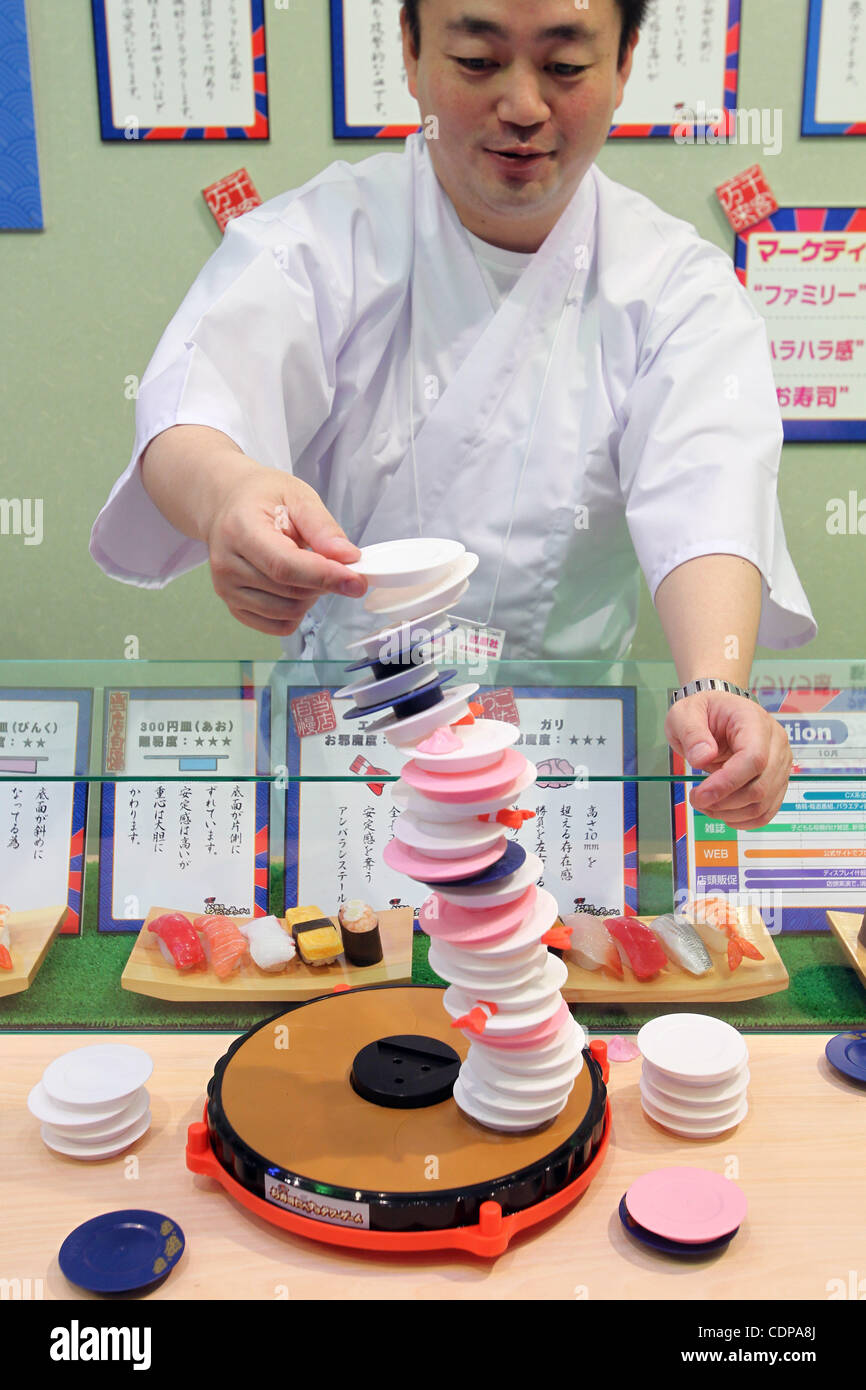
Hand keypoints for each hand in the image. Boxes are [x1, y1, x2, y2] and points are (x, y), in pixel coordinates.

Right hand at [205, 467, 365, 635]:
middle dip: (323, 582)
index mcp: (240, 530)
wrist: (228, 505)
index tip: (356, 581)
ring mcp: (227, 590)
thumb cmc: (262, 498)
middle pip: (290, 592)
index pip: (285, 566)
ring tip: (306, 567)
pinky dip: (297, 611)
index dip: (324, 576)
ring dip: (311, 597)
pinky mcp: (234, 607)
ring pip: (288, 613)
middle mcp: (227, 564)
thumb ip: (323, 528)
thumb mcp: (297, 496)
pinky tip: (296, 587)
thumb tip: (348, 558)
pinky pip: (278, 626)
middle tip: (330, 560)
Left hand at [664, 693, 791, 828]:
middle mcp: (776, 743)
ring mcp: (779, 764)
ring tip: (706, 804)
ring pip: (764, 803)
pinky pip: (766, 811)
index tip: (700, 794)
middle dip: (724, 802)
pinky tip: (722, 813)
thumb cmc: (704, 711)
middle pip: (760, 786)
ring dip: (730, 813)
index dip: (727, 782)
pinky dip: (743, 819)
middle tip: (696, 799)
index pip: (753, 758)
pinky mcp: (776, 781)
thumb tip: (703, 758)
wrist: (719, 713)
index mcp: (754, 721)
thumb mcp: (685, 713)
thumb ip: (691, 733)